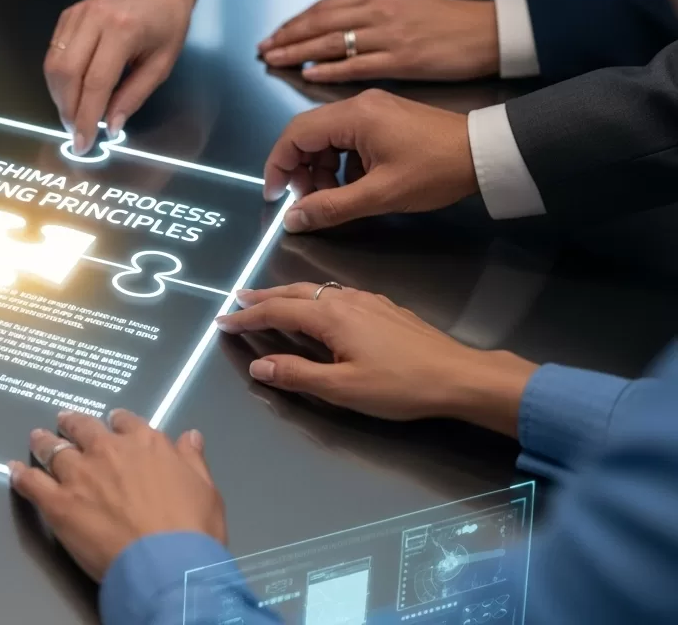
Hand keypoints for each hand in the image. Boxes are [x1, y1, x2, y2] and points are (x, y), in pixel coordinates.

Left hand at [8, 410, 224, 581]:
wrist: (167, 563)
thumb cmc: (192, 529)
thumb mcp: (205, 489)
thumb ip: (192, 460)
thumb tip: (190, 436)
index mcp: (145, 444)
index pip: (126, 423)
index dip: (116, 421)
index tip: (111, 422)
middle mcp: (108, 451)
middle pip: (83, 429)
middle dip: (73, 424)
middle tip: (64, 421)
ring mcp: (80, 475)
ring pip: (54, 450)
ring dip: (44, 442)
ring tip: (37, 438)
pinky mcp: (59, 503)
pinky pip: (32, 483)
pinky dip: (21, 475)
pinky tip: (13, 470)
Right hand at [45, 0, 204, 152]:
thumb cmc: (168, 22)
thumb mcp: (162, 63)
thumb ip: (134, 95)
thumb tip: (111, 127)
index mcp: (124, 30)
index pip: (96, 83)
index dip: (86, 117)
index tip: (83, 144)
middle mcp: (95, 19)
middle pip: (67, 74)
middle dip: (68, 110)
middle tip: (76, 132)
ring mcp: (77, 14)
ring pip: (53, 64)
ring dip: (59, 96)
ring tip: (73, 114)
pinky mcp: (68, 15)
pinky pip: (53, 52)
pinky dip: (58, 78)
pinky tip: (71, 90)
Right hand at [217, 283, 538, 436]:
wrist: (458, 376)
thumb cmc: (399, 386)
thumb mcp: (342, 389)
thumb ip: (297, 375)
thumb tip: (257, 366)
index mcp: (330, 317)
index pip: (277, 312)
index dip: (247, 318)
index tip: (223, 321)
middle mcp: (345, 300)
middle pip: (294, 292)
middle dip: (263, 297)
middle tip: (238, 300)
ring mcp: (367, 301)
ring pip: (316, 290)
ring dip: (287, 294)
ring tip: (270, 300)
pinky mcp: (384, 308)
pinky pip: (337, 294)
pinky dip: (313, 296)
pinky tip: (319, 306)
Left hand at [258, 0, 499, 82]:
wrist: (488, 32)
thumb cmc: (450, 21)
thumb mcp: (406, 4)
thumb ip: (373, 12)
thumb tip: (341, 24)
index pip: (325, 7)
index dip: (296, 21)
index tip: (277, 33)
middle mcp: (379, 11)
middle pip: (320, 22)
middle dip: (288, 36)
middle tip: (264, 49)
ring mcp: (389, 35)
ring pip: (331, 42)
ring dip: (298, 52)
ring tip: (275, 61)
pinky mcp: (400, 60)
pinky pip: (355, 65)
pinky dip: (328, 69)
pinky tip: (308, 73)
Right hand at [264, 89, 477, 232]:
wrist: (488, 154)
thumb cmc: (437, 170)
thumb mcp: (381, 195)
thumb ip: (331, 207)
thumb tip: (293, 220)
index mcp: (353, 115)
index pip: (294, 135)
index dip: (278, 166)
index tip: (275, 195)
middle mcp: (358, 104)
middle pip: (308, 134)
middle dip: (301, 170)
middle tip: (308, 201)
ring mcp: (373, 109)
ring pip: (327, 137)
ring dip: (322, 169)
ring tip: (335, 197)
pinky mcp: (386, 118)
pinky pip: (347, 138)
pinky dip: (342, 163)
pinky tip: (357, 185)